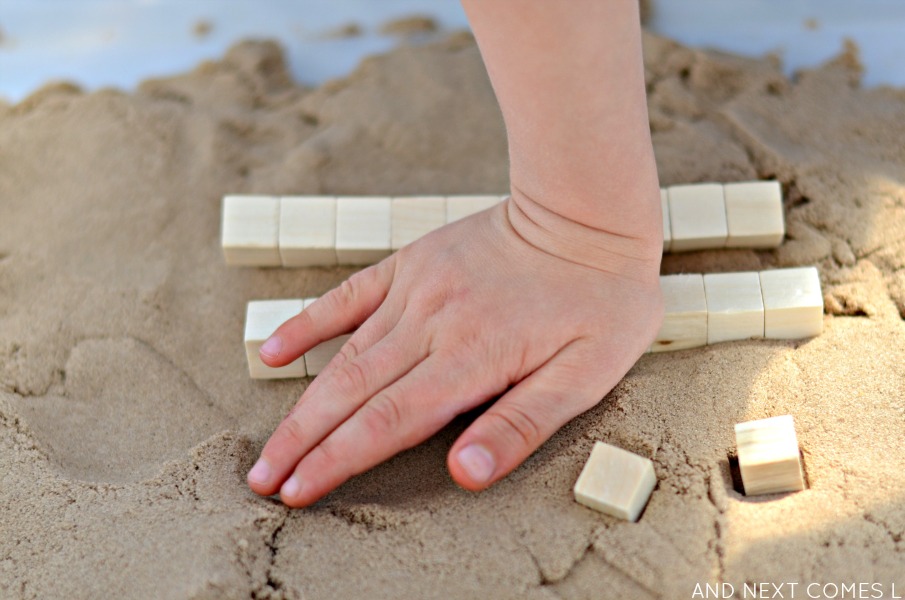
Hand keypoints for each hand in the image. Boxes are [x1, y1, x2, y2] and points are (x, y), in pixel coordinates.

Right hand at [246, 194, 663, 506]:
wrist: (585, 212)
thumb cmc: (599, 301)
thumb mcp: (586, 373)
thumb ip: (521, 423)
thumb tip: (465, 474)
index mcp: (472, 357)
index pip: (389, 421)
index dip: (338, 460)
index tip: (297, 491)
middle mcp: (432, 324)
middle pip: (353, 393)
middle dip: (303, 442)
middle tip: (261, 481)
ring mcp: (416, 289)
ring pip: (346, 354)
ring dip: (303, 403)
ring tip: (269, 445)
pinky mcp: (411, 264)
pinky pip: (348, 295)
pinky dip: (309, 323)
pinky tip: (276, 350)